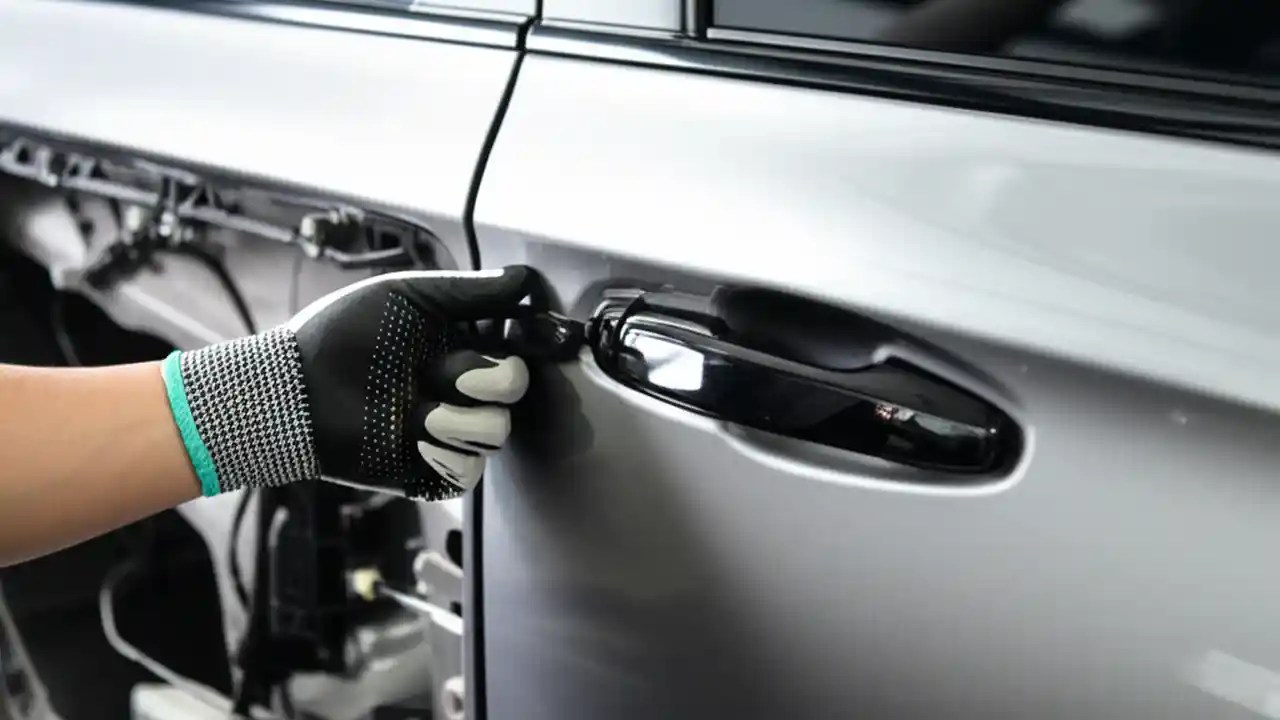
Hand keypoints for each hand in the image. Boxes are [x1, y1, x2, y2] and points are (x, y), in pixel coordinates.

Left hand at [161, 266, 532, 498]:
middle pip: (518, 386)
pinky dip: (441, 453)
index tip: (538, 333)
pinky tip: (409, 437)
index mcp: (461, 342)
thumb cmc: (342, 335)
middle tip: (439, 370)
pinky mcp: (433, 471)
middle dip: (484, 377)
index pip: (520, 342)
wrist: (295, 392)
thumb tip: (527, 279)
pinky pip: (470, 471)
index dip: (533, 340)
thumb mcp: (409, 296)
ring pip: (498, 431)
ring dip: (456, 418)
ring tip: (412, 409)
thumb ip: (473, 291)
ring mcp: (450, 430)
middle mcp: (462, 386)